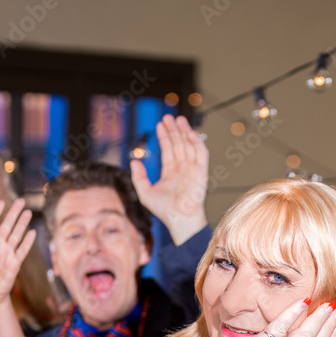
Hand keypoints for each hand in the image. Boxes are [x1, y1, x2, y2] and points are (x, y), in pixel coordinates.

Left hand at [0, 198, 36, 306]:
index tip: (1, 202)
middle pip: (6, 226)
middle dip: (13, 213)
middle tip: (21, 201)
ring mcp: (6, 254)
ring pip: (15, 235)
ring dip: (22, 224)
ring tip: (28, 212)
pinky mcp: (14, 264)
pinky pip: (21, 251)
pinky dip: (27, 242)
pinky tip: (32, 233)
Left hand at [130, 114, 208, 244]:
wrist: (178, 220)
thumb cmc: (163, 210)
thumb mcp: (144, 192)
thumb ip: (138, 176)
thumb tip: (133, 160)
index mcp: (170, 172)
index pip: (168, 149)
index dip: (164, 136)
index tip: (160, 124)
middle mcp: (182, 169)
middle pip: (178, 144)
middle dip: (173, 130)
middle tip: (168, 116)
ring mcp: (192, 170)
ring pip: (189, 145)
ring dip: (185, 132)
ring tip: (178, 119)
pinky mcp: (201, 172)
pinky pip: (201, 154)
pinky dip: (196, 143)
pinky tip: (189, 133)